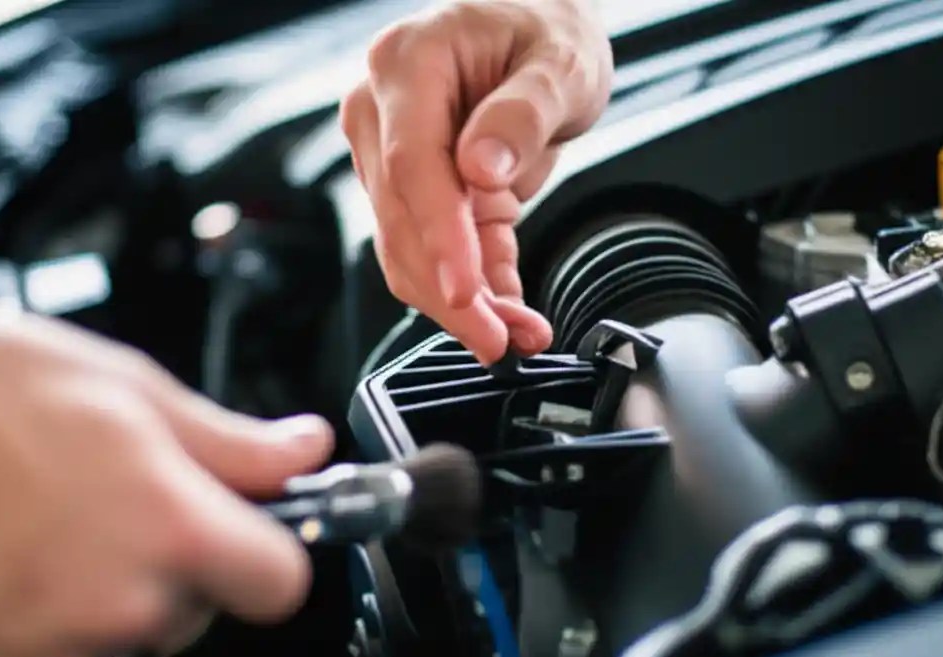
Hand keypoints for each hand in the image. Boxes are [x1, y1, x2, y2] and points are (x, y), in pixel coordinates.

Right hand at [0, 262, 332, 656]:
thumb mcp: (132, 390)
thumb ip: (235, 442)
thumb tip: (304, 451)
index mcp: (169, 527)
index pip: (280, 583)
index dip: (269, 549)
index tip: (248, 530)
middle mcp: (118, 603)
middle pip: (199, 608)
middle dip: (176, 561)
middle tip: (118, 499)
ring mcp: (53, 648)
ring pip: (125, 632)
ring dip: (106, 588)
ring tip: (49, 516)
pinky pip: (58, 656)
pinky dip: (45, 616)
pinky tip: (9, 552)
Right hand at [342, 0, 612, 363]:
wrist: (539, 29)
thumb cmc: (547, 32)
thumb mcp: (561, 63)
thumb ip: (523, 112)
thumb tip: (481, 169)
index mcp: (408, 65)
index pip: (411, 166)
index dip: (438, 238)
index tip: (467, 290)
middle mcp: (382, 110)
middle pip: (401, 221)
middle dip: (449, 291)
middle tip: (501, 340)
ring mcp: (389, 152)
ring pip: (408, 249)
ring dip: (460, 301)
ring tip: (517, 334)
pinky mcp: (415, 190)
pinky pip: (434, 252)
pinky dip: (471, 289)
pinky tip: (508, 315)